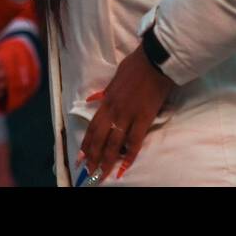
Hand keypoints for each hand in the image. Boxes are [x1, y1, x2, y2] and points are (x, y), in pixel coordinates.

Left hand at [79, 44, 174, 182]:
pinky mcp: (144, 118)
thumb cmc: (136, 65)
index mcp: (107, 100)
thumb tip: (94, 99)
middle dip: (94, 157)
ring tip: (101, 175)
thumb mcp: (115, 77)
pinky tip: (124, 168)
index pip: (93, 126)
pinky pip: (135, 141)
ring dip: (107, 161)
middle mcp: (114, 110)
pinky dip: (130, 156)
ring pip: (115, 143)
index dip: (86, 144)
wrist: (154, 60)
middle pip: (100, 138)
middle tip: (89, 173)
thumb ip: (105, 92)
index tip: (80, 157)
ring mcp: (128, 115)